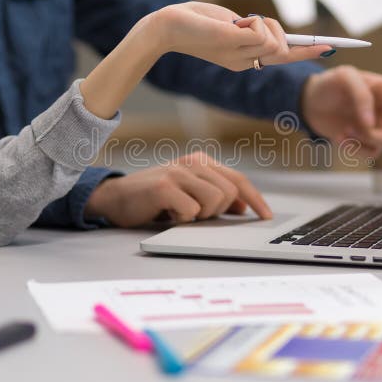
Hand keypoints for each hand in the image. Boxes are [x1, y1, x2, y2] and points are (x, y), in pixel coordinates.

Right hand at [84, 153, 271, 227]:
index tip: (266, 215)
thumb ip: (216, 196)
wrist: (115, 198)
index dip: (255, 198)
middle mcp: (192, 162)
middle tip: (195, 213)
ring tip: (180, 212)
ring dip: (200, 216)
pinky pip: (191, 211)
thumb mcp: (190, 194)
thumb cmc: (155, 199)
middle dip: (218, 211)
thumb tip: (243, 207)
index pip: (238, 179)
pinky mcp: (164, 186)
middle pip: (229, 192)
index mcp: (201, 162)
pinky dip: (182, 220)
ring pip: (214, 201)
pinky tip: (167, 213)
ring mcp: (177, 172)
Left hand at [154, 2, 331, 70]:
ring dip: (260, 24)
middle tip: (248, 23)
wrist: (167, 26)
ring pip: (274, 41)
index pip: (284, 58)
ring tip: (235, 23)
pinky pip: (260, 31)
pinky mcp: (233, 44)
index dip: (309, 52)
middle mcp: (244, 63)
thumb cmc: (196, 21)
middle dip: (276, 31)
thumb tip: (276, 35)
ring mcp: (240, 57)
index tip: (332, 47)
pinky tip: (230, 24)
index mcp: (244, 60)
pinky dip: (250, 22)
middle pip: (284, 49)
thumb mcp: (231, 26)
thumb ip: (252, 31)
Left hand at [300, 66, 381, 156]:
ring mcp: (379, 127)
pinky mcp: (366, 142)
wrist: (309, 104)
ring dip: (367, 138)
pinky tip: (342, 135)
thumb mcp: (344, 77)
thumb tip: (371, 121)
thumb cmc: (329, 84)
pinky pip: (371, 152)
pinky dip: (354, 147)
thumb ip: (361, 95)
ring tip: (347, 128)